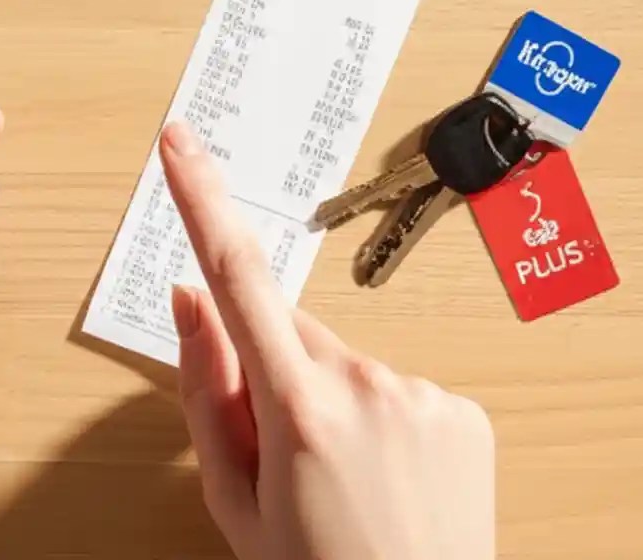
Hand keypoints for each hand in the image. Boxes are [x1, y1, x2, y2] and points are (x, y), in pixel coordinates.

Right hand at [159, 122, 494, 559]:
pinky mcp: (463, 409)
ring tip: (341, 479)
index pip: (235, 280)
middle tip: (281, 452)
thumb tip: (189, 305)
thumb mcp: (233, 499)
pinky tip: (386, 478)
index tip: (179, 143)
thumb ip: (206, 392)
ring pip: (344, 364)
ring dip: (327, 400)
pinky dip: (379, 419)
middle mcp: (367, 385)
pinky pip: (396, 389)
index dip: (202, 201)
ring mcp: (424, 395)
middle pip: (290, 335)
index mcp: (298, 411)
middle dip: (272, 369)